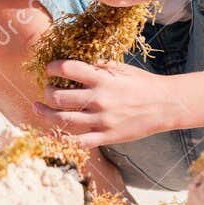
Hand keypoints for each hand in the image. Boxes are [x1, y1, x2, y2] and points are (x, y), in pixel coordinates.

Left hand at [30, 59, 178, 147]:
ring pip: (63, 120)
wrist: (165, 105)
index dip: (53, 67)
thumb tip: (76, 63)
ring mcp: (101, 120)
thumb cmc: (142, 83)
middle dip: (47, 91)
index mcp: (103, 79)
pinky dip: (63, 138)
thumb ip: (98, 66)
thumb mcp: (121, 68)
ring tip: (38, 107)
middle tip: (46, 89)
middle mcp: (99, 100)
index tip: (49, 68)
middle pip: (59, 97)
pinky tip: (54, 132)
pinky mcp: (106, 137)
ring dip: (46, 113)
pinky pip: (78, 141)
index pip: (68, 69)